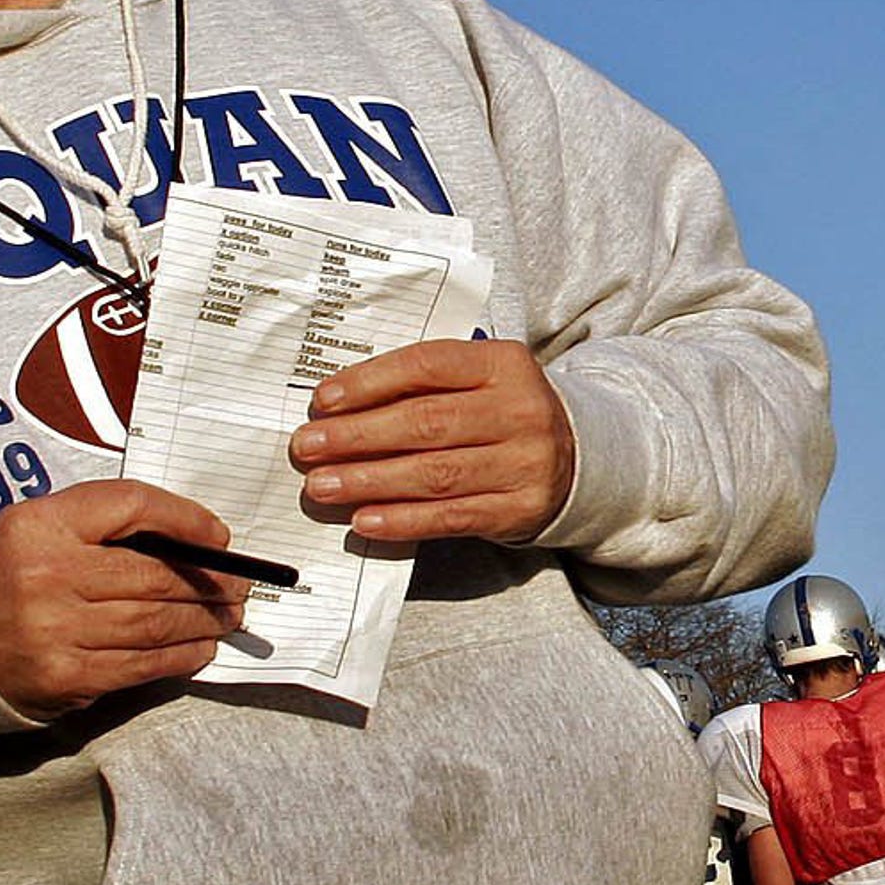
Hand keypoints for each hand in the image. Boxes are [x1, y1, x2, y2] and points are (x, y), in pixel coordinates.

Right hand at [0, 480, 248, 719]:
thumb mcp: (35, 528)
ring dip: (204, 620)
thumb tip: (190, 541)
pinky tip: (200, 648)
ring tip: (228, 615)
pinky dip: (180, 657)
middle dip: (210, 581)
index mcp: (39, 525)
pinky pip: (141, 666)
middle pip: (155, 574)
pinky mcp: (66, 679)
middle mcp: (47, 576)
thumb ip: (102, 526)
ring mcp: (56, 632)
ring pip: (155, 623)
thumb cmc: (1, 577)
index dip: (187, 518)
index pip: (132, 505)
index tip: (218, 536)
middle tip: (239, 585)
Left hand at [291, 339, 573, 540]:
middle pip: (425, 423)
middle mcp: (520, 410)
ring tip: (322, 486)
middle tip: (307, 447)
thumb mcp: (479, 379)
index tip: (322, 401)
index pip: (427, 366)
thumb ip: (424, 383)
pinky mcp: (520, 509)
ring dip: (369, 481)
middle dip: (357, 437)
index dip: (369, 383)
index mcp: (504, 363)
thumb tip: (339, 406)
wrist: (578, 456)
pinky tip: (364, 521)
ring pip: (434, 474)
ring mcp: (524, 463)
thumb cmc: (503, 411)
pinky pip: (451, 517)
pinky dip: (403, 521)